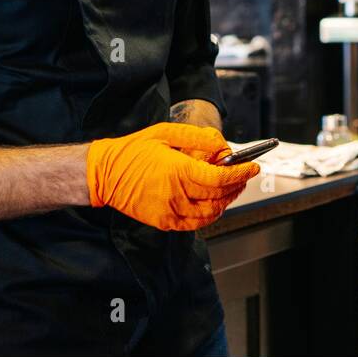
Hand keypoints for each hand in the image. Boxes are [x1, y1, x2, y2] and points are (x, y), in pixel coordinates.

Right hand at [86, 123, 258, 230]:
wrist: (104, 174)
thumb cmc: (132, 151)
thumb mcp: (165, 133)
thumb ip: (197, 138)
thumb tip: (221, 147)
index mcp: (178, 170)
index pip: (220, 177)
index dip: (241, 173)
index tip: (253, 167)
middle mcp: (176, 194)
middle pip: (219, 196)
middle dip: (237, 185)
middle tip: (244, 175)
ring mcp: (170, 211)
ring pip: (211, 213)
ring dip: (226, 201)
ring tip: (231, 188)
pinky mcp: (164, 222)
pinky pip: (196, 223)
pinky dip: (210, 214)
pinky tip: (212, 202)